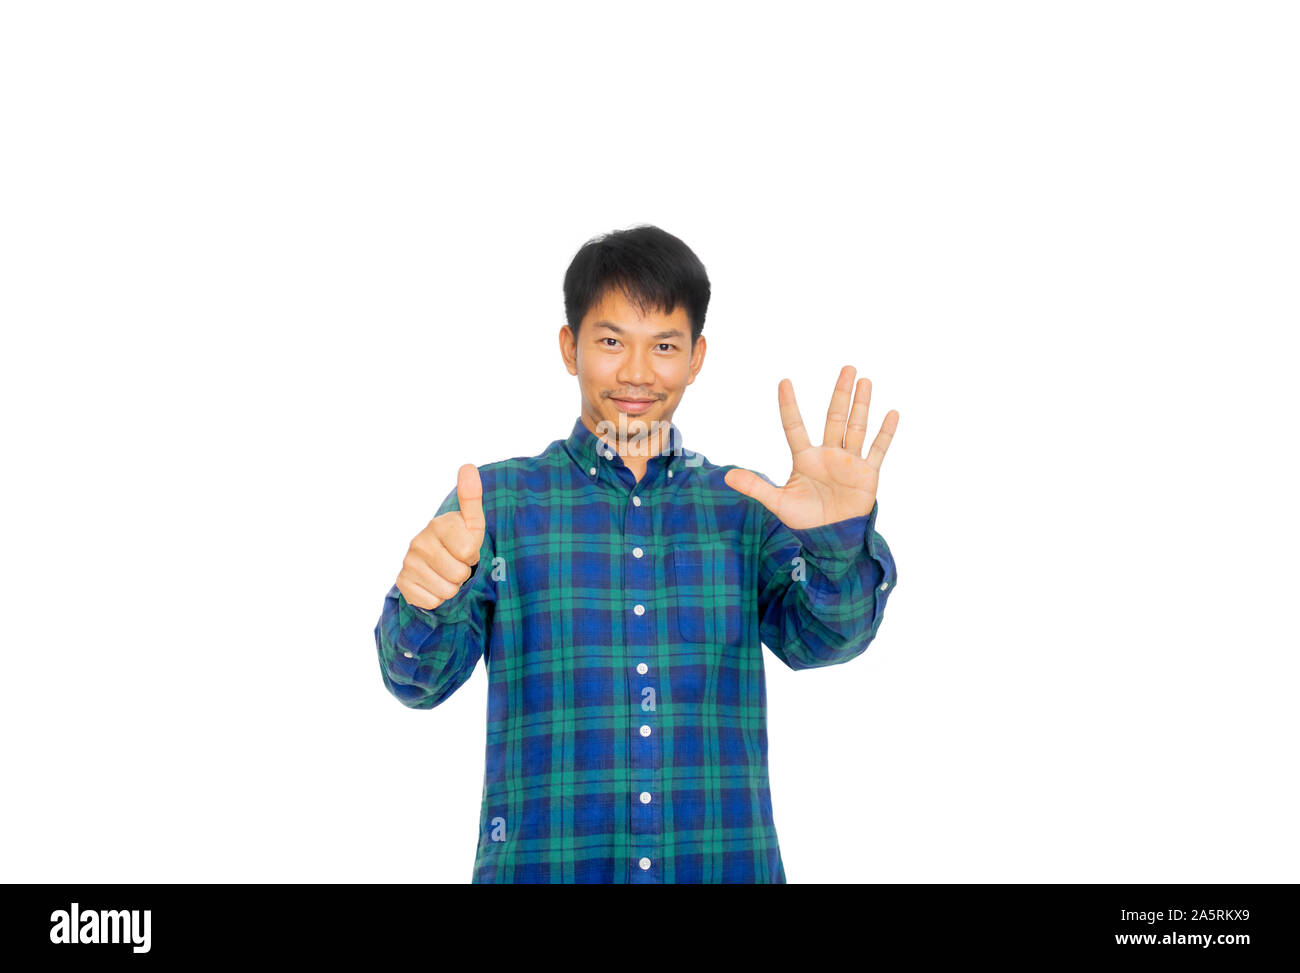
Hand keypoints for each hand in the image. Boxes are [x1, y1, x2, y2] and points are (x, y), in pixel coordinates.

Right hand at [396, 463, 485, 609]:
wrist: (435, 564)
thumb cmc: (459, 542)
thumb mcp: (471, 522)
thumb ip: (471, 497)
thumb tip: (468, 466)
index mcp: (438, 524)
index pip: (469, 552)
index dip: (473, 555)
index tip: (466, 549)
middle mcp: (418, 542)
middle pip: (459, 574)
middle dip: (463, 573)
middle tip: (455, 563)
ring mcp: (408, 563)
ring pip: (446, 591)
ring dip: (451, 587)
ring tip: (446, 573)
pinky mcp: (402, 584)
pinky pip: (431, 602)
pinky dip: (436, 598)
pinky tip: (433, 584)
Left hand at [724, 365, 897, 529]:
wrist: (830, 539)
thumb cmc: (805, 520)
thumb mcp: (779, 502)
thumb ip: (756, 487)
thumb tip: (727, 476)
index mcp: (805, 458)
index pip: (795, 426)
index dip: (789, 405)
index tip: (784, 382)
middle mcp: (828, 454)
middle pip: (835, 418)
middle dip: (841, 393)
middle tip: (848, 368)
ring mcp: (849, 462)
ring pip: (856, 427)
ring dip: (861, 404)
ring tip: (865, 381)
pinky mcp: (867, 474)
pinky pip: (878, 450)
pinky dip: (885, 433)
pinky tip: (891, 413)